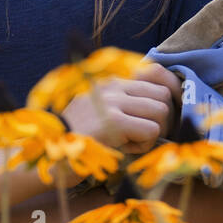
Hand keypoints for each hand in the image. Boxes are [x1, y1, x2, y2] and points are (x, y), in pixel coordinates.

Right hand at [60, 64, 180, 154]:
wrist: (47, 152)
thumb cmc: (78, 135)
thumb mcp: (101, 108)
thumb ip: (127, 100)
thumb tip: (166, 103)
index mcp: (111, 79)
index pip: (156, 70)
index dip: (173, 88)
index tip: (175, 106)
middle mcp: (113, 84)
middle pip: (164, 93)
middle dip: (164, 117)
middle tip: (147, 133)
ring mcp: (112, 101)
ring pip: (160, 112)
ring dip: (153, 132)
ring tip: (131, 141)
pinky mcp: (113, 122)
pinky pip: (151, 131)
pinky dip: (143, 144)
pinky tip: (124, 148)